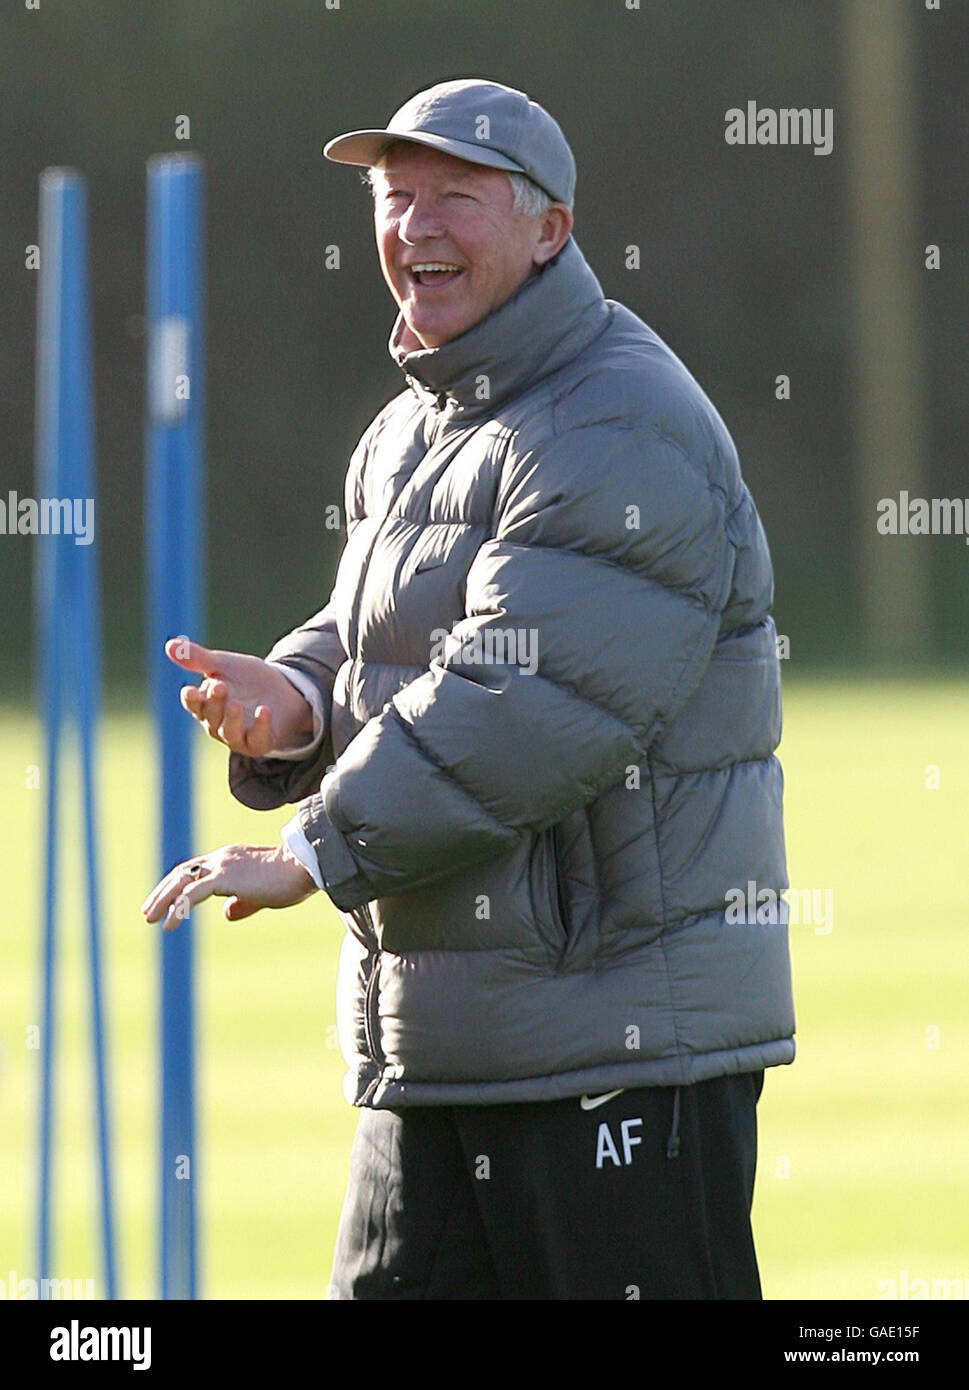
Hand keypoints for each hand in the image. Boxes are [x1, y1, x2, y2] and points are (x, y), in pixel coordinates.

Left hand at [141, 842, 317, 930]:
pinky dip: (177, 908)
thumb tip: (226, 914)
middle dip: (163, 891)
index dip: (179, 885)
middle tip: (148, 911)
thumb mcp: (263, 894)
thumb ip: (243, 903)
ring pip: (182, 881)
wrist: (304, 867)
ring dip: (163, 900)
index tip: (166, 901)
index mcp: (230, 860)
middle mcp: (222, 858)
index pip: (197, 870)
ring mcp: (222, 866)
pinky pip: (191, 894)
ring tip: (150, 918)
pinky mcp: (224, 878)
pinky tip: (169, 925)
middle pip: (183, 872)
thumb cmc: (291, 880)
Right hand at [165, 636, 314, 756]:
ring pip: (229, 732)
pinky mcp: (260, 743)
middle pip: (211, 716)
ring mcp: (238, 736)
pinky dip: (260, 726)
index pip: (193, 704)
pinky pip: (257, 739)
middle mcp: (218, 724)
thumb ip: (198, 658)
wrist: (284, 690)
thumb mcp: (224, 664)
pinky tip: (264, 711)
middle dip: (214, 702)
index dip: (191, 699)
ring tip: (234, 704)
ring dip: (231, 719)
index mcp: (205, 705)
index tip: (189, 689)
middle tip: (219, 685)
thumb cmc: (247, 679)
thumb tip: (169, 645)